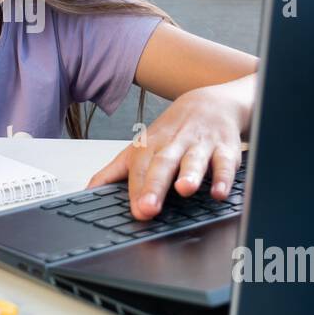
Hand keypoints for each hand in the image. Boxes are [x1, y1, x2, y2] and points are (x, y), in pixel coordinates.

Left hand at [85, 86, 244, 219]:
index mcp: (150, 147)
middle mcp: (174, 145)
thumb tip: (87, 191)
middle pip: (162, 164)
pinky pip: (226, 164)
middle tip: (149, 208)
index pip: (139, 169)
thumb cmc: (173, 132)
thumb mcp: (140, 148)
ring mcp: (200, 146)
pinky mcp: (225, 149)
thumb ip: (113, 172)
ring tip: (184, 189)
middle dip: (155, 186)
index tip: (135, 210)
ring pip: (194, 160)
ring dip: (190, 175)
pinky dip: (224, 178)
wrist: (210, 104)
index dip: (136, 190)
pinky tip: (220, 193)